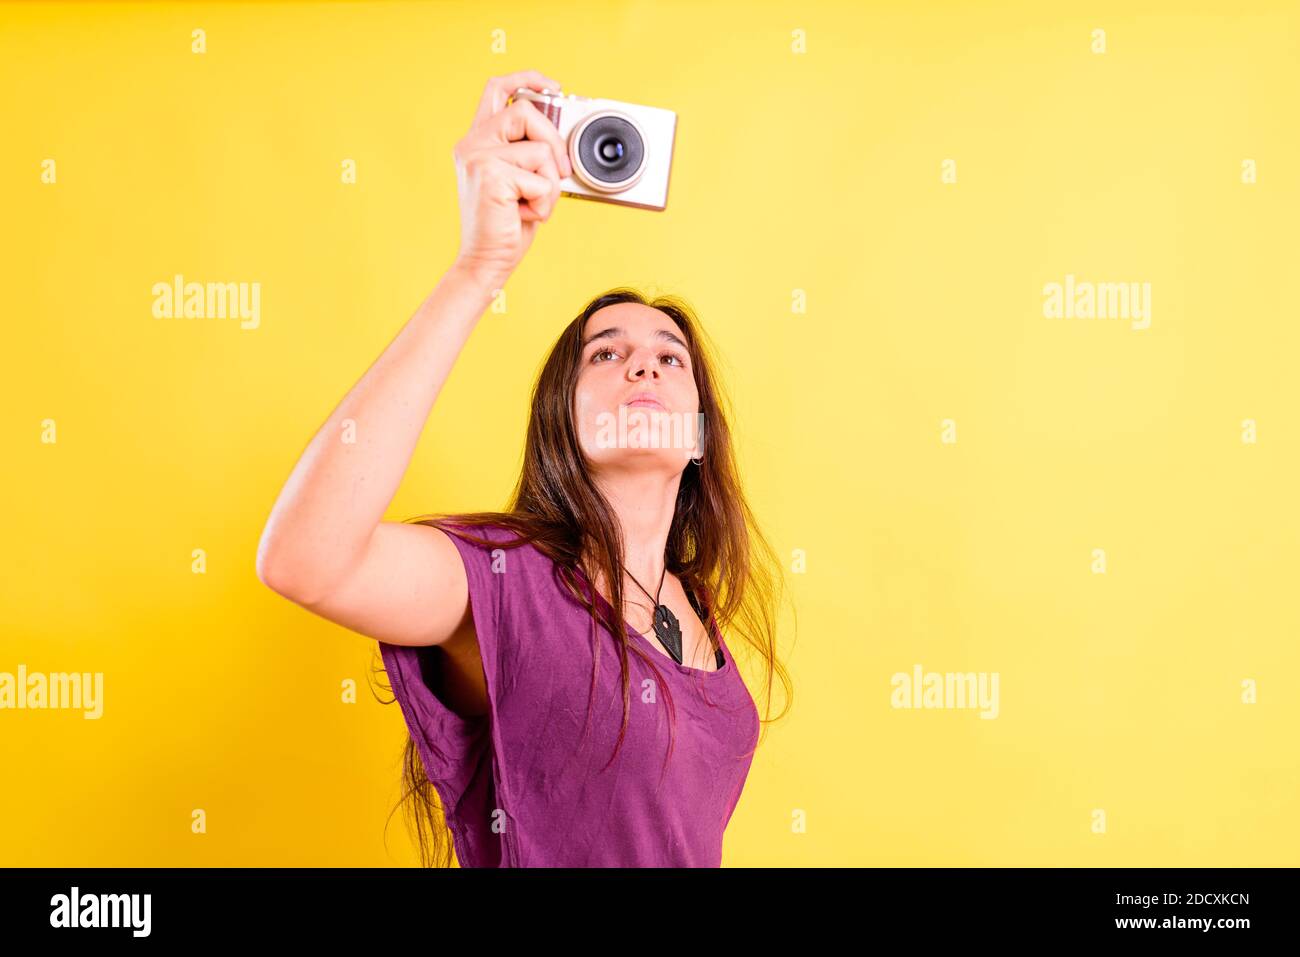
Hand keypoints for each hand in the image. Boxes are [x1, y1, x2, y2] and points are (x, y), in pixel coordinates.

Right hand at [451, 70, 572, 289]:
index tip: (553, 87)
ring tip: (530, 204)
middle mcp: (472, 143)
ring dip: (549, 183)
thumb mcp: (522, 181)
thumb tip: (558, 139)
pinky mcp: (491, 174)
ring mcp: (478, 156)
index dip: (527, 79)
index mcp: (477, 140)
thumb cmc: (505, 226)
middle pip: (526, 110)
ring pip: (541, 149)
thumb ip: (530, 153)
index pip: (497, 89)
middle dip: (554, 142)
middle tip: (558, 174)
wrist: (485, 262)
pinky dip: (544, 202)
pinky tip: (523, 215)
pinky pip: (542, 179)